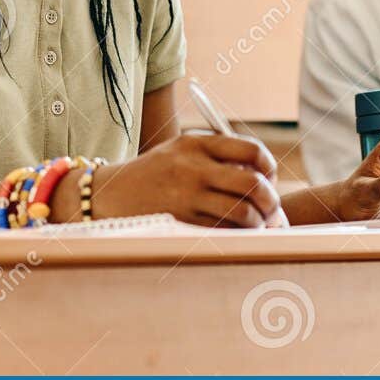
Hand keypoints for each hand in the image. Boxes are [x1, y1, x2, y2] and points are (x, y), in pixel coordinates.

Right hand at [93, 132, 281, 227]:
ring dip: (257, 223)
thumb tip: (265, 181)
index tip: (268, 178)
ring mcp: (187, 197)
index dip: (269, 166)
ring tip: (255, 224)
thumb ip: (219, 158)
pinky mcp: (182, 223)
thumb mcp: (181, 151)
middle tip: (270, 208)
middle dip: (270, 200)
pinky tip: (235, 234)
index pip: (252, 150)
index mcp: (197, 144)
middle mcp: (193, 168)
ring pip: (243, 214)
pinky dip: (238, 236)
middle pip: (253, 185)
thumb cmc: (155, 174)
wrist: (109, 194)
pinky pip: (224, 233)